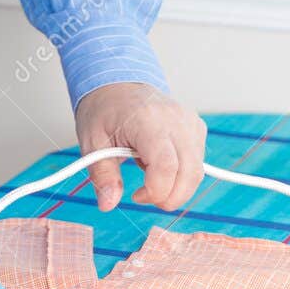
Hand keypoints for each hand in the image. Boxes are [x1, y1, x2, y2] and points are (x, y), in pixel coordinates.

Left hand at [73, 81, 206, 213]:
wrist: (118, 84)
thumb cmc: (105, 110)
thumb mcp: (92, 142)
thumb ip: (102, 174)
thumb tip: (108, 204)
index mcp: (147, 120)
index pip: (167, 166)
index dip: (156, 191)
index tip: (137, 196)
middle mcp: (175, 119)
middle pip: (189, 173)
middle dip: (170, 197)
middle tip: (145, 196)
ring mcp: (190, 122)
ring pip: (197, 171)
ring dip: (177, 188)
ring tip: (150, 179)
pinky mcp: (196, 128)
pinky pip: (197, 162)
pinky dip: (182, 175)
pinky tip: (160, 167)